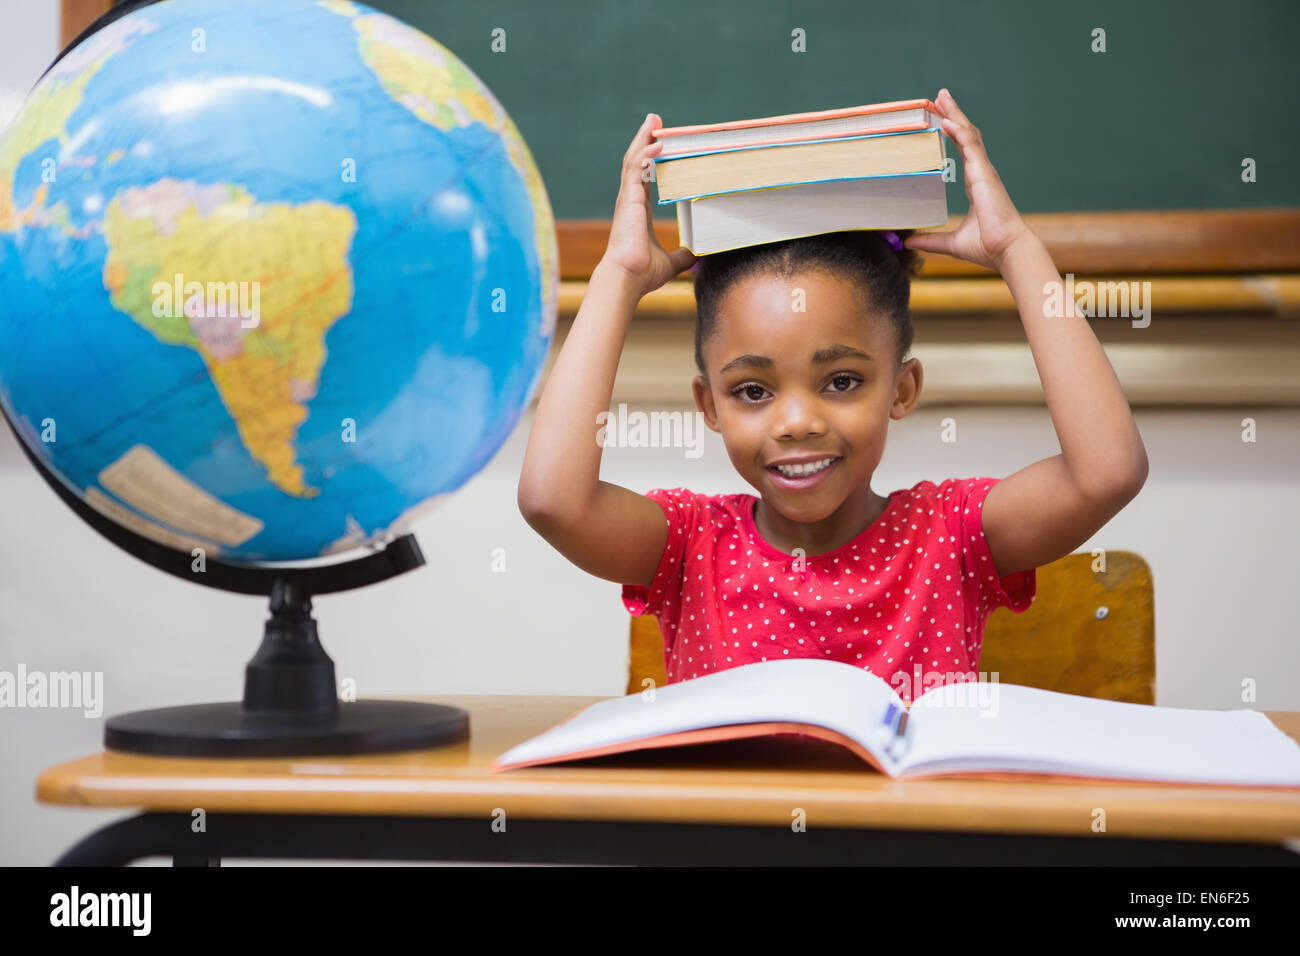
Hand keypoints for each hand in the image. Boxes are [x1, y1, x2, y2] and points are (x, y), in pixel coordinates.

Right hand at [601, 113, 696, 296]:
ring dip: (643, 139)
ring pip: (634, 161)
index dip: (650, 159)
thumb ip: (682, 256)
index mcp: (639, 212)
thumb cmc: (642, 273)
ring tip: (653, 122)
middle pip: (637, 163)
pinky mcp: (629, 201)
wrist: (627, 278)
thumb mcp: (670, 262)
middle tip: (654, 121)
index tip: (658, 143)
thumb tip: (697, 257)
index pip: (644, 178)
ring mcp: (628, 199)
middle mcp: (631, 202)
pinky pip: (636, 170)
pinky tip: (656, 143)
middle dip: (645, 140)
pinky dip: (646, 155)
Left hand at [906, 89, 1035, 272]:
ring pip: (968, 134)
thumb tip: (909, 241)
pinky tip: (947, 120)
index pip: (963, 149)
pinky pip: (971, 146)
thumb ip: (931, 240)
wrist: (1006, 251)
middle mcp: (980, 173)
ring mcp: (983, 171)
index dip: (952, 132)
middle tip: (940, 96)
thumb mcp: (951, 242)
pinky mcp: (984, 175)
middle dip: (953, 114)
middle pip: (966, 135)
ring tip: (942, 97)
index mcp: (975, 183)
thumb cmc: (987, 246)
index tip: (940, 118)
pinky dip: (959, 131)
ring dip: (955, 114)